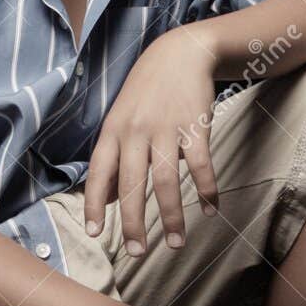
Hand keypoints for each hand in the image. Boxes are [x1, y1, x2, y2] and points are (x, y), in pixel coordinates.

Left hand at [82, 32, 219, 256]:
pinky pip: (201, 165)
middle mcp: (135, 132)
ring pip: (166, 182)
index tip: (95, 234)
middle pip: (131, 186)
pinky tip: (210, 210)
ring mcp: (166, 129)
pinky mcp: (195, 126)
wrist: (179, 53)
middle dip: (133, 223)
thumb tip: (103, 201)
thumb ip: (112, 159)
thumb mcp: (119, 121)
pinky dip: (207, 191)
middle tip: (137, 252)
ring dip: (172, 217)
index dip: (95, 205)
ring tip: (176, 243)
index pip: (99, 174)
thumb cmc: (144, 94)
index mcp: (112, 132)